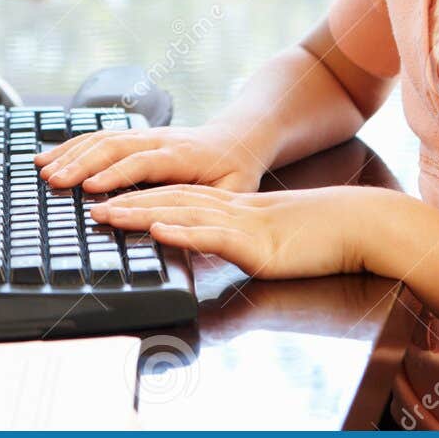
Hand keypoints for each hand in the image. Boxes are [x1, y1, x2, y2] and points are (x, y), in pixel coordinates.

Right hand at [34, 123, 267, 192]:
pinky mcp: (135, 136)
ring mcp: (145, 135)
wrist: (238, 138)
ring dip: (70, 153)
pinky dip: (73, 146)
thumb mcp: (235, 193)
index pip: (144, 163)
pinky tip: (52, 156)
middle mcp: (159, 140)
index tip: (91, 188)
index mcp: (183, 155)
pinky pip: (100, 137)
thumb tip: (185, 231)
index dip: (117, 175)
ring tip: (43, 169)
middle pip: (114, 146)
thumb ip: (211, 209)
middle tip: (53, 181)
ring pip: (102, 139)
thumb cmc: (236, 172)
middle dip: (80, 163)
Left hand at [90, 184, 402, 279]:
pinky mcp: (256, 243)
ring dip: (138, 213)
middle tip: (80, 200)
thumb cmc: (314, 235)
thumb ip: (228, 240)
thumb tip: (195, 244)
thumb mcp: (261, 239)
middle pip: (163, 198)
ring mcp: (239, 222)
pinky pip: (213, 235)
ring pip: (180, 213)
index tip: (93, 196)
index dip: (129, 193)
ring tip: (102, 214)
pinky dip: (182, 233)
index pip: (167, 195)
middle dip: (119, 198)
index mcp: (223, 206)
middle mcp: (225, 208)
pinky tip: (158, 232)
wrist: (358, 226)